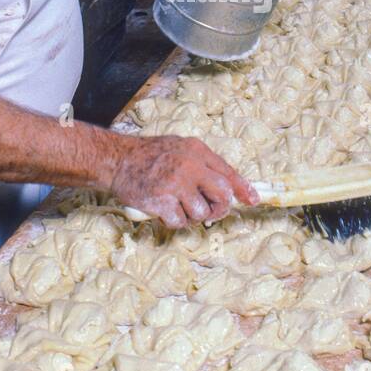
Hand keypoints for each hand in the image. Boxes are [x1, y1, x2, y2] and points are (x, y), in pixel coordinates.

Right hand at [109, 134, 258, 229]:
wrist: (118, 160)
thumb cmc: (150, 155)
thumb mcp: (181, 148)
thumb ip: (203, 164)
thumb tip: (229, 187)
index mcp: (197, 150)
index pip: (227, 172)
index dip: (243, 189)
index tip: (253, 200)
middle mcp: (189, 166)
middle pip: (222, 195)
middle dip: (219, 208)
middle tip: (209, 211)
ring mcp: (176, 184)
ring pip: (201, 213)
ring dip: (192, 215)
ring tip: (178, 205)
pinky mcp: (162, 201)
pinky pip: (181, 222)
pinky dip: (174, 221)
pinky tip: (164, 209)